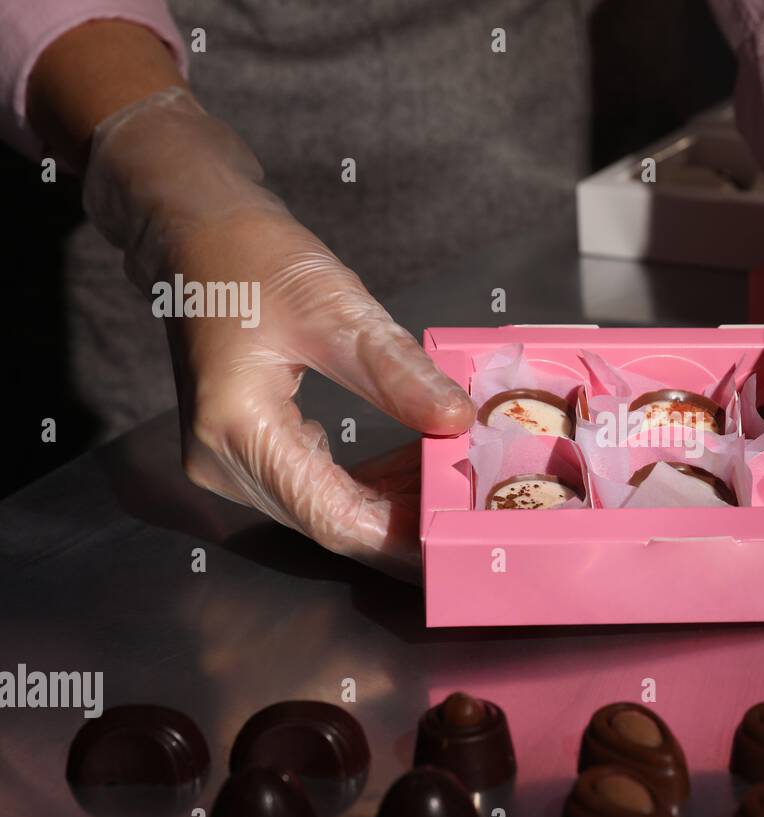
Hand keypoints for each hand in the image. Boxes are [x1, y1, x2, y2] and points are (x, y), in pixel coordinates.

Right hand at [83, 88, 472, 579]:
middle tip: (474, 507)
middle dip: (405, 521)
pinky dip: (363, 482)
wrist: (194, 230)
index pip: (334, 519)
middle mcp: (222, 462)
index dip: (401, 540)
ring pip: (323, 510)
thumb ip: (398, 375)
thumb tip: (459, 423)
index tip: (460, 543)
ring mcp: (225, 460)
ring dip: (389, 501)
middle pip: (329, 523)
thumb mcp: (337, 310)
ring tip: (453, 480)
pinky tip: (412, 464)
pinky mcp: (240, 449)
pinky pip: (312, 486)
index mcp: (238, 431)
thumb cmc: (254, 257)